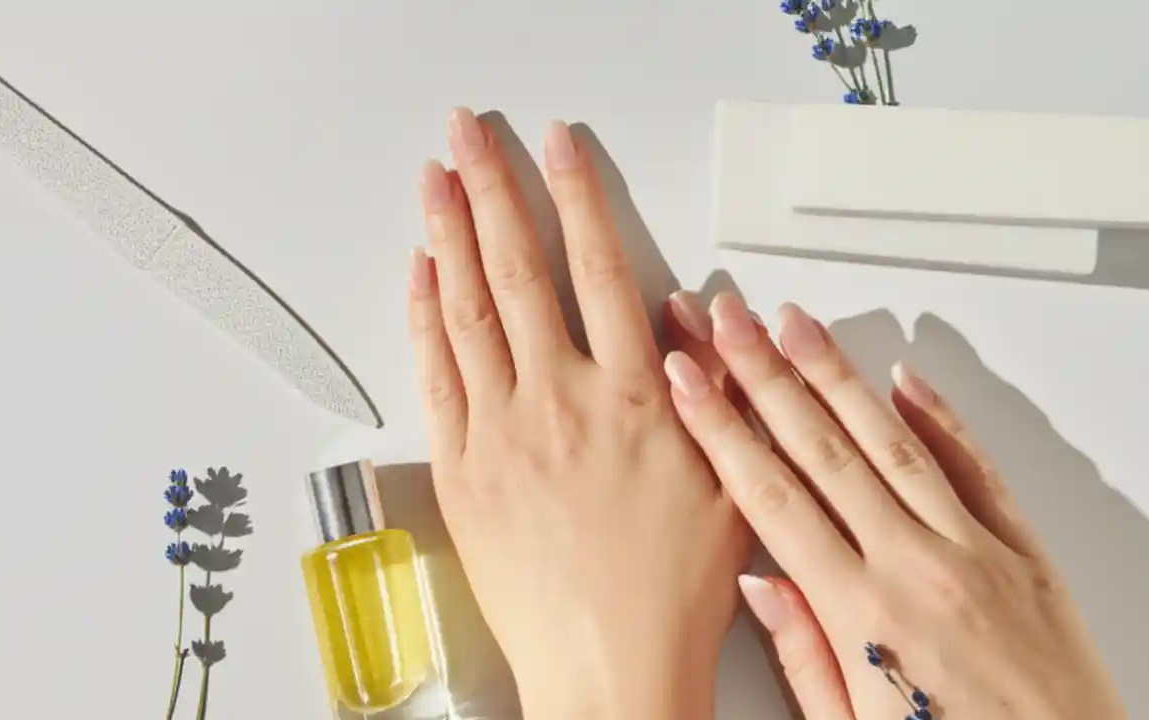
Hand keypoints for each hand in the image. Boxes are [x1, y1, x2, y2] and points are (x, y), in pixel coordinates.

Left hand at [407, 109, 749, 719]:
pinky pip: (436, 376)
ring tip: (434, 179)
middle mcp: (561, 402)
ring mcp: (502, 433)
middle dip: (492, 188)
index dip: (575, 196)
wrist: (609, 667)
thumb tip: (694, 314)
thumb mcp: (729, 484)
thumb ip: (714, 388)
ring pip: (468, 310)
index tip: (556, 147)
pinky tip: (420, 274)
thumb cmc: (674, 591)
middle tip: (468, 133)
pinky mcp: (461, 470)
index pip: (598, 267)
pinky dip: (425, 317)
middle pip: (519, 269)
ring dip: (448, 234)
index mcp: (634, 398)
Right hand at [664, 294, 1125, 718]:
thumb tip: (759, 586)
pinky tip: (903, 378)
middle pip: (823, 448)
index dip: (721, 428)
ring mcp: (976, 552)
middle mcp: (919, 567)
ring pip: (890, 440)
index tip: (689, 380)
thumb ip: (802, 655)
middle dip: (764, 374)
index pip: (771, 496)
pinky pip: (975, 468)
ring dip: (835, 374)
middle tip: (729, 319)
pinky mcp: (1024, 553)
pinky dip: (938, 418)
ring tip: (796, 324)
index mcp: (863, 613)